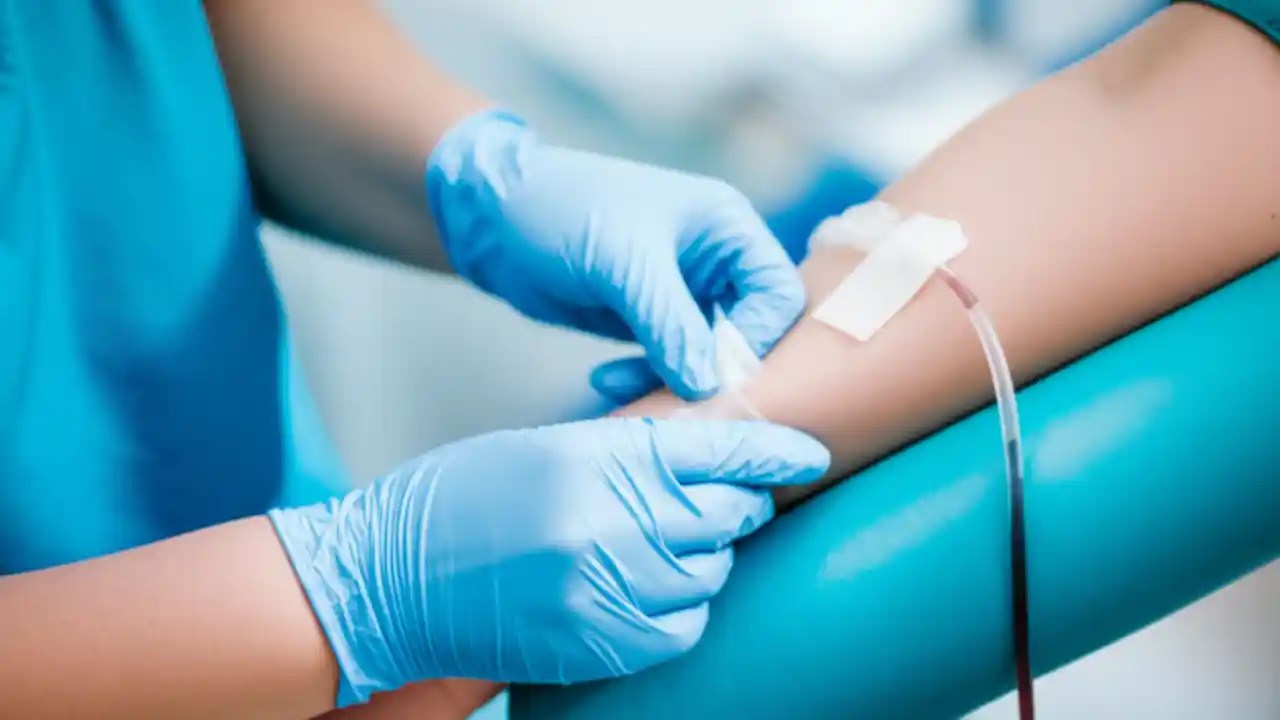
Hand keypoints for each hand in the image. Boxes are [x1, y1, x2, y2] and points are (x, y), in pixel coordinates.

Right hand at [269, 418, 828, 705]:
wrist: (386, 578)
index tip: (809, 453)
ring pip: (710, 572)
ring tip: (655, 547)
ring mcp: (603, 588)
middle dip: (732, 505)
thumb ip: (628, 453)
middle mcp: (607, 522)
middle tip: (714, 502)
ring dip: (700, 558)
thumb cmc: (460, 501)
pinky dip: (681, 608)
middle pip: (725, 513)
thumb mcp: (545, 448)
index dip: (772, 449)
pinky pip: (683, 626)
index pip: (716, 447)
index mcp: (593, 457)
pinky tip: (648, 590)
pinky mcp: (596, 643)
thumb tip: (707, 462)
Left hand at [427, 111, 804, 400]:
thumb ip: (671, 325)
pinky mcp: (654, 321)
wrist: (493, 218)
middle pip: (752, 333)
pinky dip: (645, 379)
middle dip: (714, 371)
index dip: (755, 341)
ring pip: (709, 358)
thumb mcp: (622, 264)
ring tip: (621, 388)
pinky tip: (605, 381)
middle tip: (673, 400)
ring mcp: (686, 293)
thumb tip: (709, 388)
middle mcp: (717, 260)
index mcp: (728, 227)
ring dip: (672, 381)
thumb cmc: (561, 212)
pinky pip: (671, 364)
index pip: (779, 296)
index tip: (711, 376)